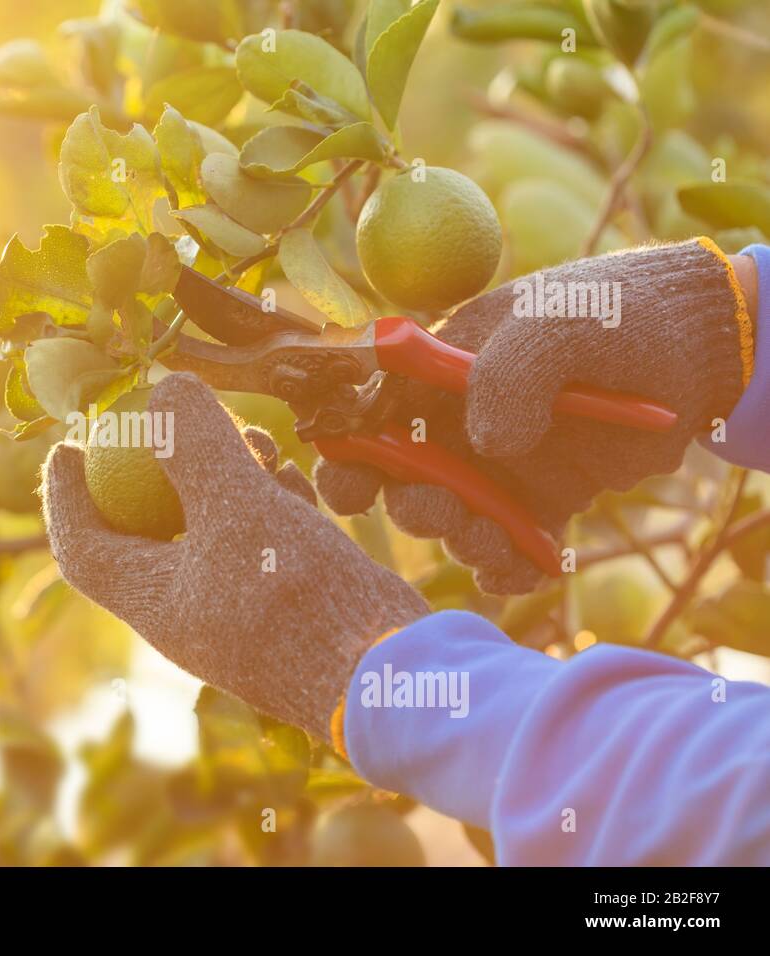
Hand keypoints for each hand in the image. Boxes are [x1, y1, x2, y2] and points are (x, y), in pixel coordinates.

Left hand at [42, 373, 426, 738]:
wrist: (392, 676)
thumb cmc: (300, 597)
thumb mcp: (239, 507)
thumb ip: (194, 445)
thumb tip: (160, 389)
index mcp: (155, 600)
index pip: (83, 548)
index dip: (66, 496)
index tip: (68, 445)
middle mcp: (189, 609)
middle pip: (148, 529)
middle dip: (161, 468)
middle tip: (177, 419)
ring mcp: (239, 609)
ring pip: (209, 529)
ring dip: (224, 477)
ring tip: (258, 440)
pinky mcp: (287, 603)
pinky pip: (258, 543)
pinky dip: (267, 502)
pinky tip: (295, 477)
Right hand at [316, 239, 751, 592]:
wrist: (699, 349)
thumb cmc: (618, 313)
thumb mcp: (560, 323)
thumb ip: (511, 372)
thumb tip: (485, 446)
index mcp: (442, 370)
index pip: (371, 411)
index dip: (348, 451)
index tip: (353, 485)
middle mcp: (459, 422)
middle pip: (401, 475)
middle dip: (410, 504)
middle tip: (441, 509)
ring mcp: (499, 466)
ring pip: (454, 517)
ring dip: (462, 538)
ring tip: (495, 541)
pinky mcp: (542, 501)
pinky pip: (509, 546)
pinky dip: (510, 567)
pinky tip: (529, 569)